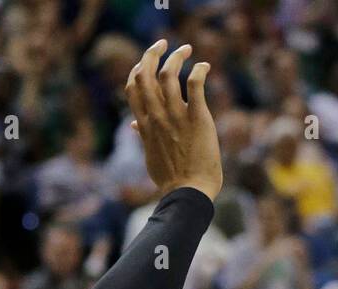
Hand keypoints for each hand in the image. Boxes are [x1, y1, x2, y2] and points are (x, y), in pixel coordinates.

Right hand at [126, 40, 222, 202]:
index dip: (137, 69)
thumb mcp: (151, 157)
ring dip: (177, 56)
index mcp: (145, 125)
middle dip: (152, 53)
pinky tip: (204, 66)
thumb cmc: (172, 180)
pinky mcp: (197, 119)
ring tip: (187, 50)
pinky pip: (195, 84)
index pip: (133, 87)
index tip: (145, 62)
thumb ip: (143, 137)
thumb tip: (134, 126)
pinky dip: (199, 70)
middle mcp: (157, 117)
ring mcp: (176, 117)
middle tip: (163, 44)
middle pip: (146, 74)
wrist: (189, 194)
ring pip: (168, 74)